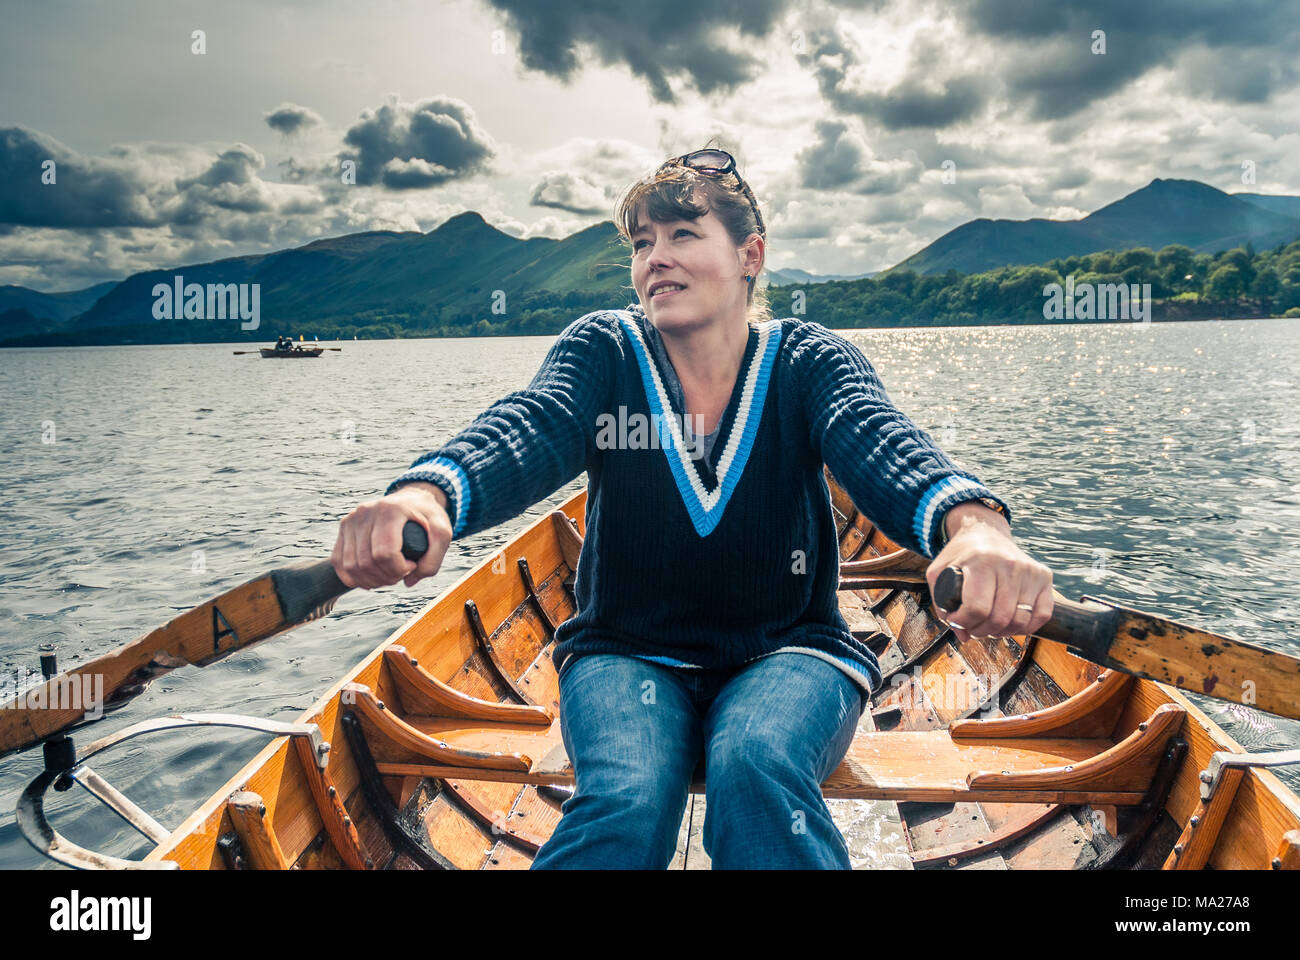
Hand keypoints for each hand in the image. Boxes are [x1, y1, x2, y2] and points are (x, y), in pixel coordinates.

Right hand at [331, 482, 452, 589]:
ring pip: (351, 566)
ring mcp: (351, 520)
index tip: (412, 566)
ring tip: (388, 575)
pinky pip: (338, 562)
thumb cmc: (428, 516)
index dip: (399, 569)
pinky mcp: (343, 528)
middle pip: (367, 562)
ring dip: (370, 580)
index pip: (384, 553)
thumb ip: (433, 559)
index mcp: (389, 510)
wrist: (413, 500)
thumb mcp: (442, 533)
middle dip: (386, 578)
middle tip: (401, 573)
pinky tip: (370, 576)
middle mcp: (365, 512)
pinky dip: (353, 577)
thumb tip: (409, 581)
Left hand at [925, 504, 1052, 642]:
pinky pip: (1041, 615)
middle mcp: (1010, 564)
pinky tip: (1010, 624)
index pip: (977, 607)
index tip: (957, 620)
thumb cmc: (962, 556)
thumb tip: (963, 636)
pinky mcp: (1044, 577)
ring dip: (1001, 632)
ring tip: (989, 626)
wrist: (987, 533)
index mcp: (981, 560)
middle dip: (981, 631)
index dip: (964, 622)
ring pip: (1020, 621)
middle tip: (973, 628)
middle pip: (999, 618)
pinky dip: (1026, 628)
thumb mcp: (939, 571)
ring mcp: (1030, 570)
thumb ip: (941, 604)